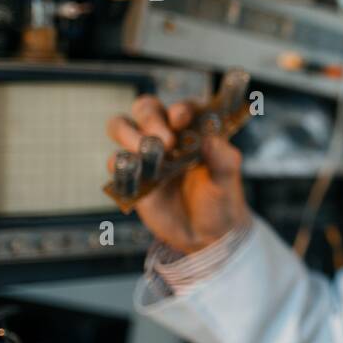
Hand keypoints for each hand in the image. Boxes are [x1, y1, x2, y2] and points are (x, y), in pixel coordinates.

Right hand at [107, 95, 248, 253]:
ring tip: (151, 155)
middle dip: (151, 118)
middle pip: (145, 109)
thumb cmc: (220, 199)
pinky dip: (120, 164)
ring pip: (121, 126)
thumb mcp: (227, 179)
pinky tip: (135, 172)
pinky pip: (115, 163)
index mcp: (192, 130)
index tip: (182, 119)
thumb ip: (223, 159)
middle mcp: (166, 136)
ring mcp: (146, 155)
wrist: (207, 234)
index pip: (181, 108)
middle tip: (166, 142)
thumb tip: (210, 141)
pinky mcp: (132, 177)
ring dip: (130, 135)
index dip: (180, 109)